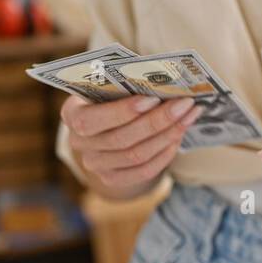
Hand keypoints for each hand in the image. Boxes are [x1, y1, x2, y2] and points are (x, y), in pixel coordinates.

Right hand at [62, 93, 202, 190]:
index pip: (93, 119)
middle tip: (184, 104)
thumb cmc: (110, 99)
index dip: (123, 111)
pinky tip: (179, 136)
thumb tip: (164, 82)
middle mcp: (79, 143)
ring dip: (168, 134)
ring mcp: (95, 165)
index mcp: (72, 115)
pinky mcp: (113, 180)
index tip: (153, 98)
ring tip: (189, 116)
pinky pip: (144, 171)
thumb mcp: (108, 89)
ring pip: (137, 154)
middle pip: (122, 138)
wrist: (104, 131)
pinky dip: (165, 153)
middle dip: (158, 120)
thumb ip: (125, 86)